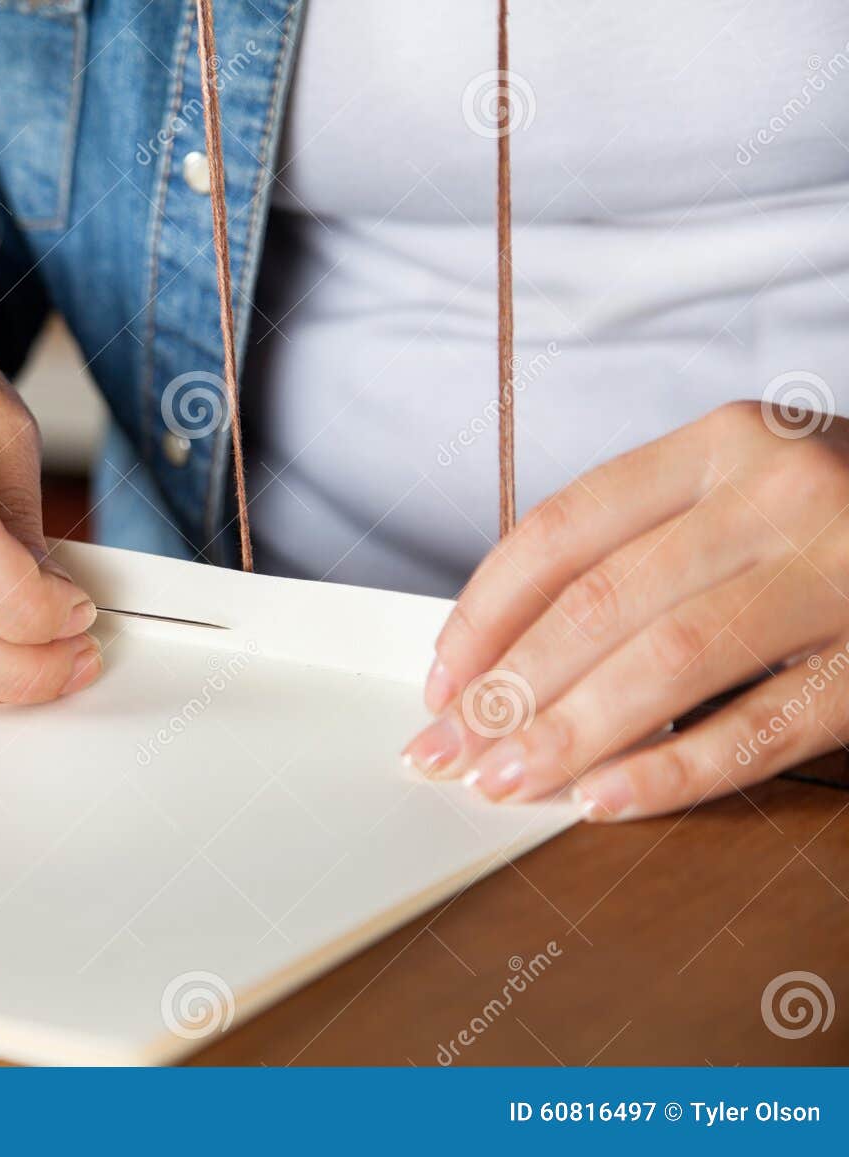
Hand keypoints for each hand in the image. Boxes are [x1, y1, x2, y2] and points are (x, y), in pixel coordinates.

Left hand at [403, 399, 848, 819]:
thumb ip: (643, 547)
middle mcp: (781, 492)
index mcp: (723, 443)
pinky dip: (673, 770)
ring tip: (505, 780)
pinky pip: (762, 728)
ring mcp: (843, 573)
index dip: (484, 614)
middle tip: (447, 750)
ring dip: (568, 734)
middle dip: (506, 689)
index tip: (441, 680)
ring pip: (668, 664)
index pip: (562, 530)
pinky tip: (604, 801)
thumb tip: (503, 654)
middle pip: (601, 603)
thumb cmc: (841, 519)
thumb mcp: (744, 492)